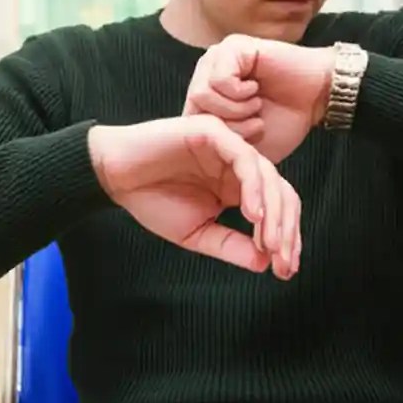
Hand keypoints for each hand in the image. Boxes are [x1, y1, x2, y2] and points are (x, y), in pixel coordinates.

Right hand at [88, 115, 300, 279]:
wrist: (116, 176)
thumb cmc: (152, 201)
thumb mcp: (196, 233)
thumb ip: (230, 245)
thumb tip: (265, 264)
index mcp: (238, 187)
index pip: (277, 208)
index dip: (286, 238)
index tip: (286, 270)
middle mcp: (239, 166)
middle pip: (282, 193)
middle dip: (286, 229)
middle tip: (283, 260)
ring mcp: (229, 146)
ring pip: (270, 175)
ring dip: (273, 211)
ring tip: (268, 242)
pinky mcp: (214, 133)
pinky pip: (244, 158)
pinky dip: (253, 186)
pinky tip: (251, 214)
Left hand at [183, 34, 335, 163]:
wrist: (316, 98)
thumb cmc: (283, 120)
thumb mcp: (245, 144)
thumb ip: (216, 145)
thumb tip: (190, 155)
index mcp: (205, 95)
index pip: (187, 122)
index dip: (217, 139)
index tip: (246, 141)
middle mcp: (206, 73)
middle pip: (192, 110)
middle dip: (227, 127)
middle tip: (254, 124)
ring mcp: (217, 58)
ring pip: (201, 95)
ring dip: (234, 111)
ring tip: (256, 107)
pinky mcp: (231, 47)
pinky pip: (219, 80)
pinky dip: (240, 94)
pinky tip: (256, 89)